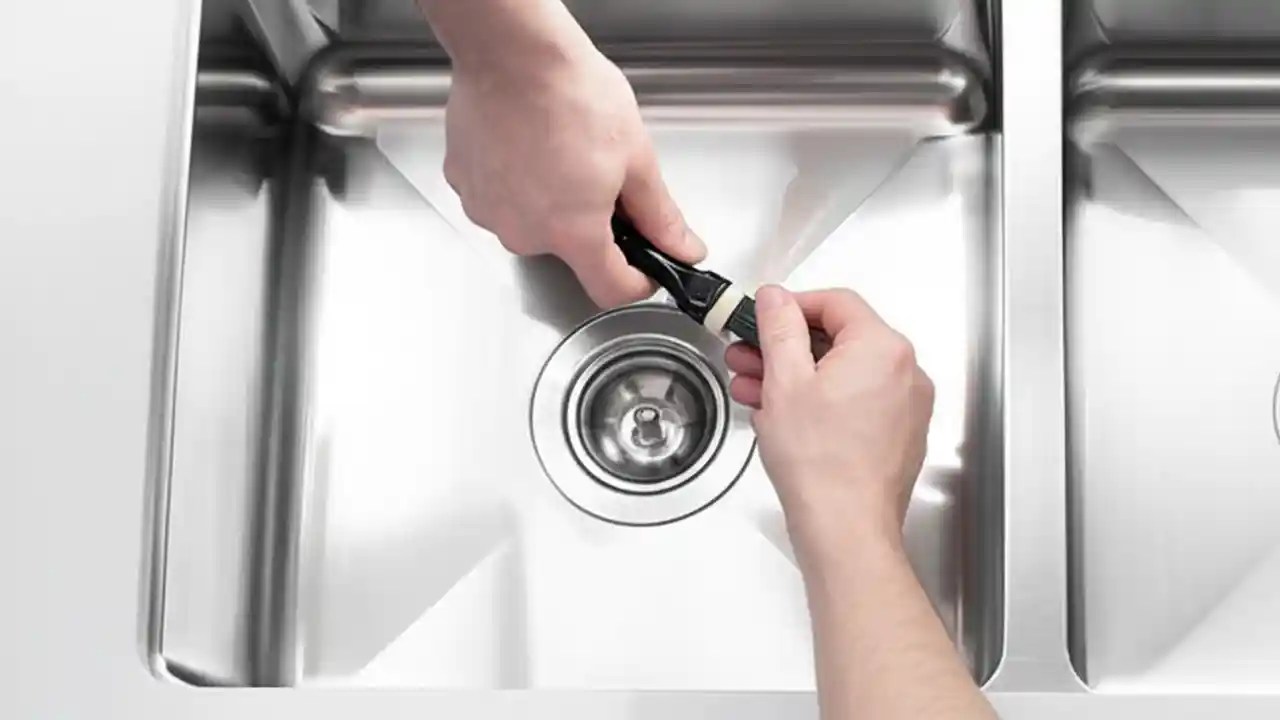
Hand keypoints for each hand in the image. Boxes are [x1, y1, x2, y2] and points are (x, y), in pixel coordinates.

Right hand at [442, 30, 704, 306]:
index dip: (637, 282)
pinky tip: (527, 146)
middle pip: (570, 250)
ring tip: (560, 152)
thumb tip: (683, 249)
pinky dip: (515, 182)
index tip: (644, 266)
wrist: (512, 51)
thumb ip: (659, 217)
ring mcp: (488, 211)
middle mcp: (524, 233)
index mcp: (573, 232)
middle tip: (601, 176)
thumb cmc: (569, 92)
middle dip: (590, 223)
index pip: (611, 290)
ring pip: (531, 223)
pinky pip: (498, 198)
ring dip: (549, 201)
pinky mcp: (463, 184)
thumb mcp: (636, 158)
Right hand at [724, 286, 934, 555]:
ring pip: (843, 373)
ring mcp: (905, 405)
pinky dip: (820, 401)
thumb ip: (780, 328)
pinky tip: (783, 415)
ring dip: (797, 376)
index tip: (764, 317)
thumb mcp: (785, 381)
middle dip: (786, 347)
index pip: (836, 303)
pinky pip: (856, 401)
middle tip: (749, 355)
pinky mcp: (898, 434)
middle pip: (839, 339)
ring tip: (755, 390)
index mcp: (882, 348)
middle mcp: (905, 372)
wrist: (845, 528)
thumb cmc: (820, 464)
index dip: (792, 306)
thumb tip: (776, 298)